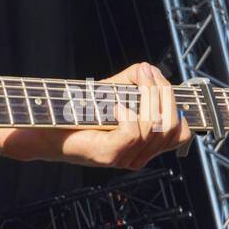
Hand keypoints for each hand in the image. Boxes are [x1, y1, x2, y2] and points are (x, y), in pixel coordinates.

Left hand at [59, 63, 192, 168]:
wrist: (47, 126)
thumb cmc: (77, 112)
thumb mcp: (112, 93)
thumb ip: (134, 81)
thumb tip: (150, 69)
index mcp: (146, 146)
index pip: (180, 132)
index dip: (175, 103)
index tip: (157, 79)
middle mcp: (139, 156)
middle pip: (172, 127)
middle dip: (162, 94)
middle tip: (146, 73)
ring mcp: (124, 158)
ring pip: (154, 126)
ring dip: (147, 95)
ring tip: (135, 81)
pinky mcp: (108, 154)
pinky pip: (133, 132)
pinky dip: (128, 113)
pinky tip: (116, 106)